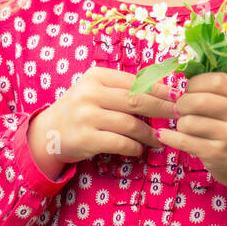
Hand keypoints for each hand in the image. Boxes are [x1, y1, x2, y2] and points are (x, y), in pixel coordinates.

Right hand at [29, 66, 172, 168]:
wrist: (48, 132)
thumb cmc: (80, 109)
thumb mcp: (96, 90)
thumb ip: (123, 88)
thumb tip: (162, 90)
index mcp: (96, 76)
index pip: (135, 81)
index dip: (160, 90)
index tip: (178, 97)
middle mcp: (90, 93)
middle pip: (137, 100)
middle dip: (162, 109)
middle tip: (178, 116)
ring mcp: (87, 116)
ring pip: (131, 124)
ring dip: (150, 134)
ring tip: (160, 139)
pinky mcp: (86, 139)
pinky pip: (121, 143)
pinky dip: (135, 147)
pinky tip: (140, 149)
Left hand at [149, 71, 226, 190]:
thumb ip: (213, 92)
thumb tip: (177, 87)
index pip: (216, 81)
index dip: (196, 84)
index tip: (190, 91)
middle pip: (198, 101)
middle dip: (182, 104)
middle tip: (181, 110)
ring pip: (189, 122)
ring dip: (180, 124)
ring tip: (185, 127)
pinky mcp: (217, 154)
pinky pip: (184, 141)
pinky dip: (169, 137)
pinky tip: (165, 135)